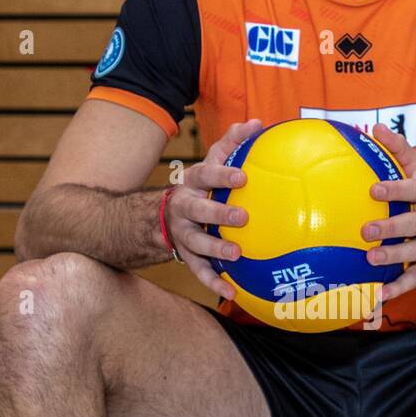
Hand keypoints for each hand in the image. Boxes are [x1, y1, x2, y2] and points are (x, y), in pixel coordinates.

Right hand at [165, 119, 261, 298]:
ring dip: (215, 249)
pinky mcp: (185, 256)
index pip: (205, 174)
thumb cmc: (200, 187)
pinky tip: (232, 293)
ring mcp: (182, 234)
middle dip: (218, 213)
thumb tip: (256, 123)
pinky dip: (213, 283)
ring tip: (236, 254)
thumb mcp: (210, 163)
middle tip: (242, 217)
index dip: (222, 175)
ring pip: (195, 243)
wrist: (159, 217)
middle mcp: (183, 208)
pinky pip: (199, 272)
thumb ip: (231, 144)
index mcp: (192, 183)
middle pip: (198, 210)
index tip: (243, 177)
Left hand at [360, 123, 415, 301]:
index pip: (415, 190)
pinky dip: (399, 288)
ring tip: (371, 261)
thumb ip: (399, 150)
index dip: (396, 189)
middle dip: (392, 228)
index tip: (373, 188)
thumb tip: (375, 129)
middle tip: (366, 230)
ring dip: (394, 258)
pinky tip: (379, 296)